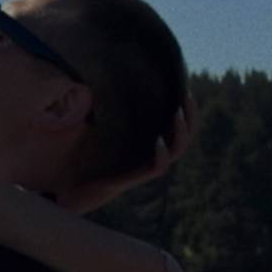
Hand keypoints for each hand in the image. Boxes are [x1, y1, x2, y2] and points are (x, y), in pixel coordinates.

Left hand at [55, 92, 199, 215]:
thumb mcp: (101, 129)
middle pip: (185, 136)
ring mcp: (149, 166)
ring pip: (177, 151)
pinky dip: (162, 155)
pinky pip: (159, 168)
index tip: (185, 89)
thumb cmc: (91, 157)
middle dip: (191, 116)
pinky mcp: (139, 177)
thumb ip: (102, 110)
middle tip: (188, 96)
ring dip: (180, 132)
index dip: (187, 110)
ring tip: (177, 114)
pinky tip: (159, 141)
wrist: (81, 185)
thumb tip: (94, 86)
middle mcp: (155, 154)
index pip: (179, 125)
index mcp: (152, 142)